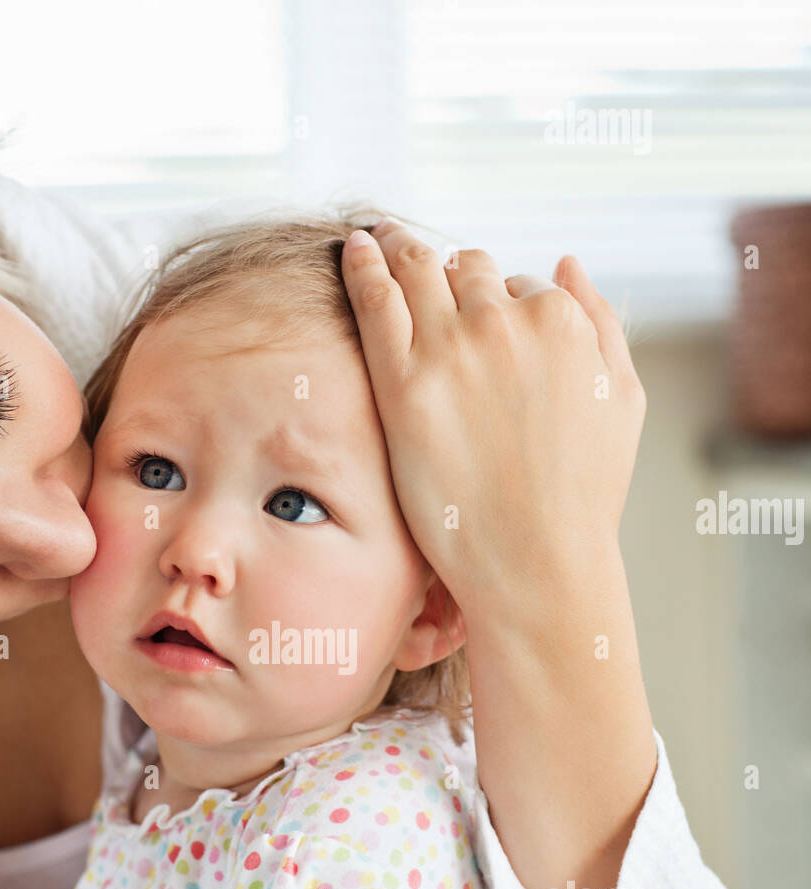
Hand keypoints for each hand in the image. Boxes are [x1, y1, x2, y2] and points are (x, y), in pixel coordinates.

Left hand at [341, 224, 645, 601]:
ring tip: (380, 240)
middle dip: (448, 269)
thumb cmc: (584, 493)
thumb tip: (564, 262)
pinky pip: (375, 298)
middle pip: (466, 268)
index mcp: (560, 319)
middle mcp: (505, 321)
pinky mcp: (403, 382)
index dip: (498, 302)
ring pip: (418, 268)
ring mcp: (451, 347)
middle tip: (419, 267)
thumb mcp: (622, 396)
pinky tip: (355, 248)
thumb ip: (600, 321)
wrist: (537, 560)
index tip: (479, 321)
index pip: (519, 283)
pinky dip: (363, 262)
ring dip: (401, 251)